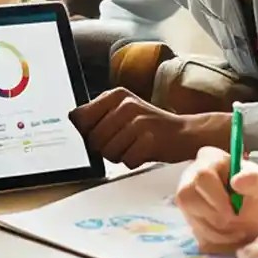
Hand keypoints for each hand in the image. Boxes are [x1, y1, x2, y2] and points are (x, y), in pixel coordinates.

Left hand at [68, 88, 196, 166]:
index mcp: (115, 95)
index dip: (84, 132)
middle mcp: (126, 104)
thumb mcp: (124, 112)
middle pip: (93, 139)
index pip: (79, 117)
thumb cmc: (149, 127)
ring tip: (134, 146)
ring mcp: (139, 121)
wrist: (185, 133)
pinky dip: (134, 162)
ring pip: (108, 152)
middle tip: (121, 144)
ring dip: (119, 156)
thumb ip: (99, 116)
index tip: (95, 136)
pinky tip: (143, 152)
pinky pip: (127, 161)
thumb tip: (72, 127)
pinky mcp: (150, 138)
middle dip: (104, 149)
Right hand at [175, 147, 257, 252]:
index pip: (201, 176)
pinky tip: (229, 234)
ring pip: (191, 217)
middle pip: (187, 198)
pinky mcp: (190, 216)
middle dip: (213, 216)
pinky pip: (196, 232)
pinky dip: (214, 238)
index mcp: (209, 159)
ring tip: (237, 231)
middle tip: (234, 223)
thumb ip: (253, 180)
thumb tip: (237, 182)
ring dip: (215, 231)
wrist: (257, 205)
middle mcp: (191, 176)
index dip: (215, 197)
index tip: (233, 211)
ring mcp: (187, 197)